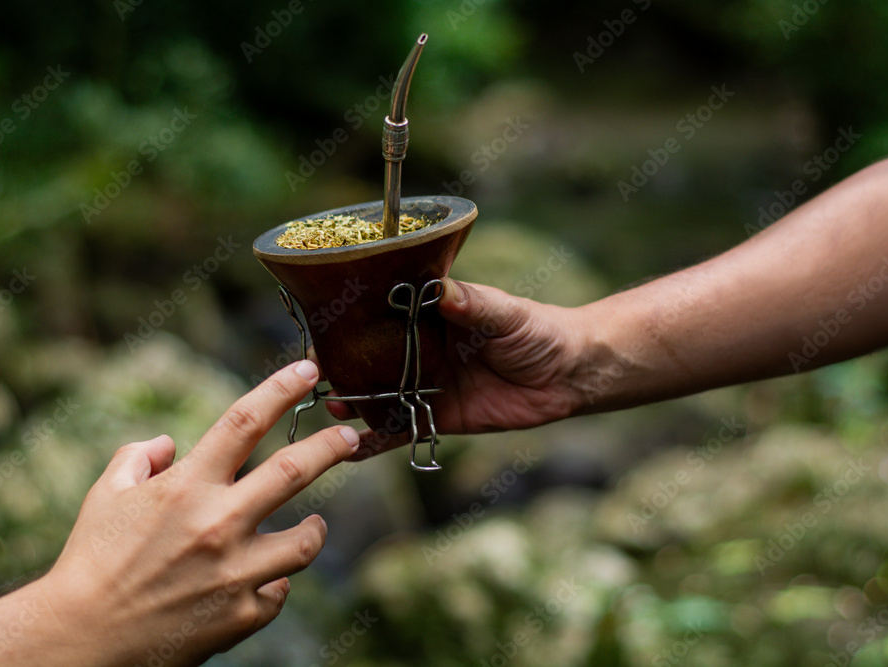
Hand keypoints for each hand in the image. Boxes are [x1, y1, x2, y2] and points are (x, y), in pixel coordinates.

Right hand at [35, 360, 358, 666]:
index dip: (281, 389)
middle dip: (331, 446)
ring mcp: (234, 572)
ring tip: (314, 524)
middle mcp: (217, 524)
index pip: (244, 421)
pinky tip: (263, 580)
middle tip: (350, 436)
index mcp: (186, 486)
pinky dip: (274, 584)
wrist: (82, 639)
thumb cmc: (90, 561)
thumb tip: (170, 444)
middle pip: (293, 471)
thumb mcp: (106, 494)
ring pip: (305, 541)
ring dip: (314, 528)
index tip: (308, 370)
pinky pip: (278, 592)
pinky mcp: (240, 615)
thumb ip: (139, 456)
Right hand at [321, 278, 580, 458]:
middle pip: (369, 357)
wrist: (568, 374)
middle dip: (341, 367)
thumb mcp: (505, 313)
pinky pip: (400, 431)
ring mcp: (426, 384)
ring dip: (353, 402)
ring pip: (378, 394)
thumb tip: (441, 292)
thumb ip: (473, 305)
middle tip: (318, 377)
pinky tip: (351, 452)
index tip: (324, 329)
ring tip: (334, 409)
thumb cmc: (537, 331)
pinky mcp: (438, 417)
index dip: (349, 321)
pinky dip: (376, 442)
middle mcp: (419, 348)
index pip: (379, 315)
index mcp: (429, 315)